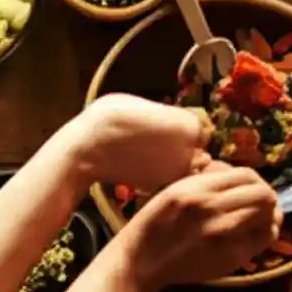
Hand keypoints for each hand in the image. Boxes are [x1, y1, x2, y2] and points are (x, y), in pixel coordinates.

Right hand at [73, 94, 211, 190]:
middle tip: (160, 148)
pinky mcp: (163, 187)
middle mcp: (191, 149)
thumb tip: (170, 120)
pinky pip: (171, 182)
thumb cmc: (111, 117)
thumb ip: (166, 115)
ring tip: (153, 161)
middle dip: (185, 151)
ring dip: (176, 167)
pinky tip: (146, 172)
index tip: (170, 133)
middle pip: (198, 151)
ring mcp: (179, 172)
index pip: (200, 130)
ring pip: (187, 170)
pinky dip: (164, 179)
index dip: (185, 132)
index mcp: (190, 123)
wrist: (91, 147)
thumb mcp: (144, 104)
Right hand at [117, 163, 280, 290]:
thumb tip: (235, 175)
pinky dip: (266, 232)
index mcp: (198, 189)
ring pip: (269, 216)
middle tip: (260, 202)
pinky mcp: (231, 257)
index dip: (255, 178)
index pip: (246, 175)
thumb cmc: (155, 222)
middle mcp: (214, 209)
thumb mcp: (175, 189)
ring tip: (263, 216)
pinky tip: (258, 231)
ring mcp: (225, 236)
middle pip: (264, 195)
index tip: (251, 185)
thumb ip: (206, 180)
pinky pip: (263, 240)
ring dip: (270, 213)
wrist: (143, 259)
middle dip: (266, 195)